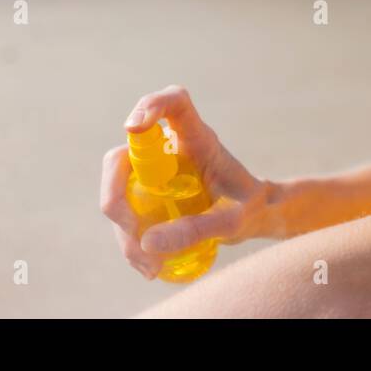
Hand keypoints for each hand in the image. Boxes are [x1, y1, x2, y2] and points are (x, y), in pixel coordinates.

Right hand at [101, 84, 279, 278]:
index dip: (150, 105)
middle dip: (115, 195)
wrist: (255, 214)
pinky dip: (129, 242)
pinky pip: (124, 212)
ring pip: (117, 189)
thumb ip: (200, 228)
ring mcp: (154, 171)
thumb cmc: (250, 206)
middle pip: (124, 155)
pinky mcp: (147, 193)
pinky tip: (148, 267)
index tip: (132, 126)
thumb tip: (147, 241)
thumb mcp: (235, 221)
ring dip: (122, 231)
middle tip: (133, 233)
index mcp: (199, 139)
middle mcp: (170, 149)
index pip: (175, 103)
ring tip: (150, 267)